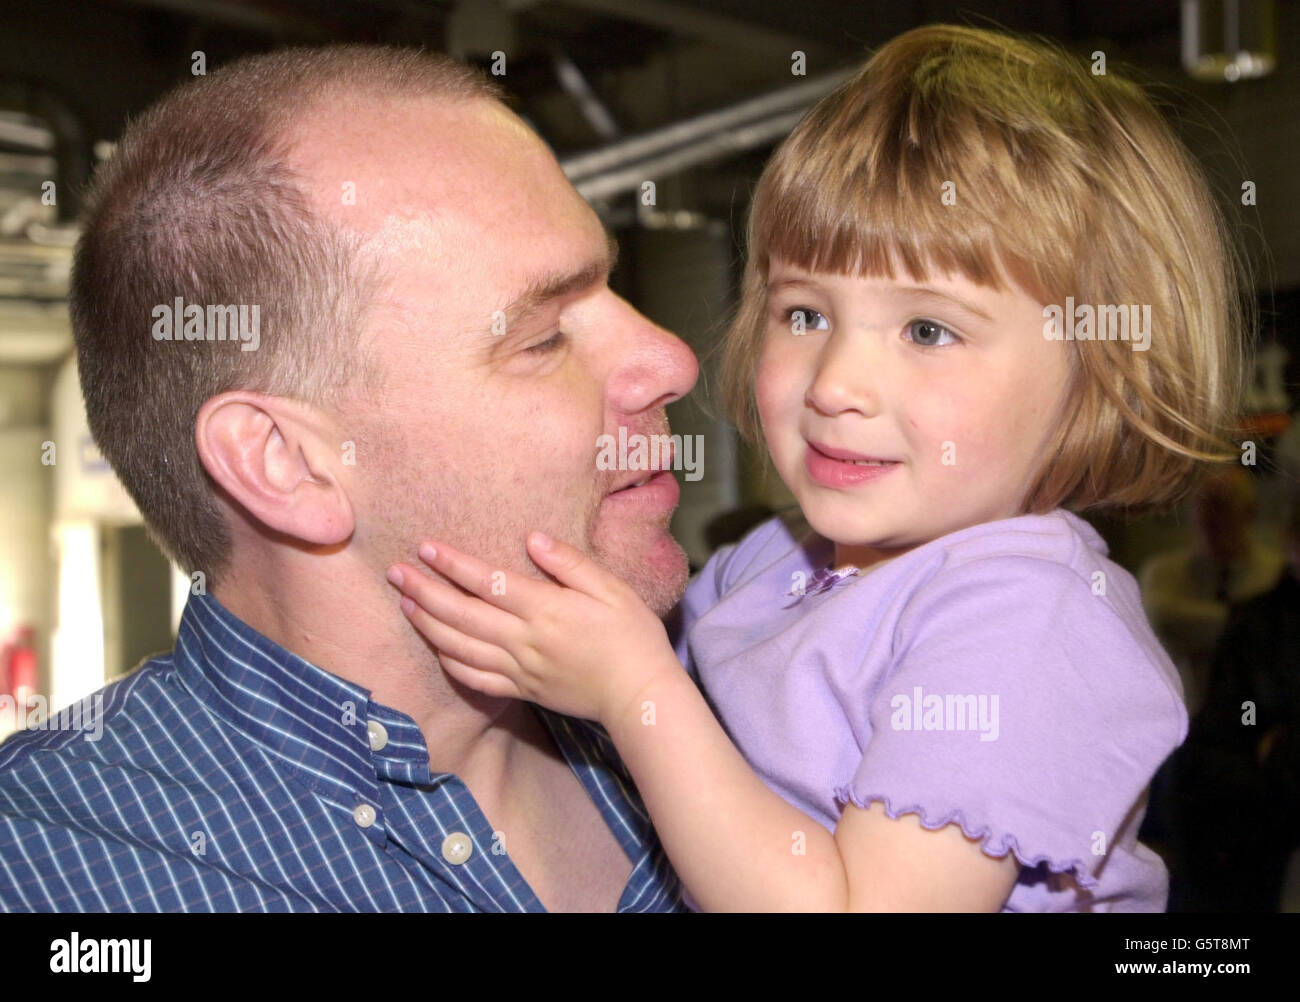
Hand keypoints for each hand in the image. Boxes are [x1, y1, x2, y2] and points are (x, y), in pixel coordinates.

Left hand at [387, 531, 682, 723]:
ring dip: (428, 625)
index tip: (426, 548)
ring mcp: (520, 668)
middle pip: (462, 614)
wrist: (639, 695)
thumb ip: (570, 563)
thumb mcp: (612, 589)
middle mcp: (525, 640)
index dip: (454, 565)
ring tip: (405, 604)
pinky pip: (475, 679)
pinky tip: (436, 647)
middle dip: (425, 591)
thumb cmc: (632, 636)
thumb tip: (533, 538)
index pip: (488, 582)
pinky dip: (450, 662)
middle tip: (395, 573)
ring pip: (460, 647)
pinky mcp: (522, 690)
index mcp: (546, 609)